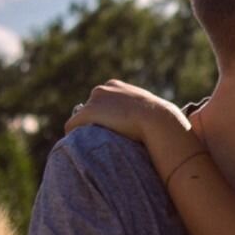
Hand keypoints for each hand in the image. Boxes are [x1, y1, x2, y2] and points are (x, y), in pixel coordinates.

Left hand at [66, 80, 201, 176]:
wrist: (158, 120)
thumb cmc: (162, 121)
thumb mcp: (153, 113)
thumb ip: (144, 116)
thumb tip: (151, 129)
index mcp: (117, 86)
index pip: (102, 102)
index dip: (105, 118)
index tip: (110, 132)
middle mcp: (103, 89)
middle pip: (89, 108)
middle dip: (93, 123)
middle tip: (101, 141)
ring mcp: (94, 100)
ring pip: (80, 118)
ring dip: (85, 130)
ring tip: (93, 146)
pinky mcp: (87, 113)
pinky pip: (71, 126)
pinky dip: (74, 135)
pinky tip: (85, 147)